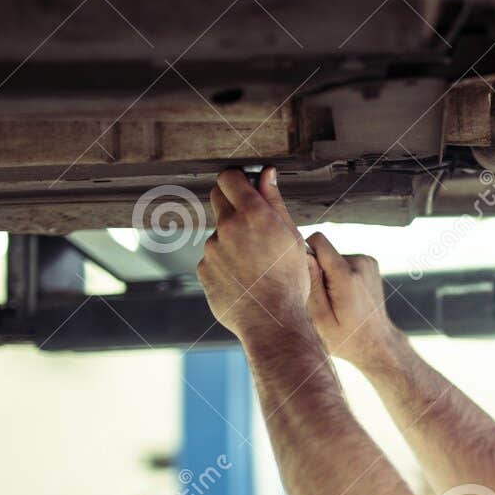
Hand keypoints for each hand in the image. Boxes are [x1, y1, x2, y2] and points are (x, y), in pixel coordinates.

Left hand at [196, 168, 311, 341]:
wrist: (271, 320)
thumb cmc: (289, 280)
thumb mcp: (291, 236)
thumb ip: (274, 201)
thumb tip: (266, 174)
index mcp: (253, 214)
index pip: (229, 178)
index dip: (236, 179)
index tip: (244, 184)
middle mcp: (228, 227)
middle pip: (217, 197)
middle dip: (232, 202)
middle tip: (252, 221)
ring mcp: (212, 249)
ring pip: (219, 232)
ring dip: (232, 238)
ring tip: (255, 263)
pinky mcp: (203, 268)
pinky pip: (213, 257)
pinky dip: (225, 262)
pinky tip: (244, 278)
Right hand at [304, 234, 403, 369]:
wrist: (377, 343)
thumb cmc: (345, 337)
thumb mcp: (321, 319)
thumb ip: (312, 285)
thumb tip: (304, 255)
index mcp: (346, 276)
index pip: (318, 241)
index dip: (306, 254)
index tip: (305, 275)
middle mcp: (361, 263)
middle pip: (325, 252)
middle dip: (318, 271)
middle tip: (324, 299)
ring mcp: (368, 262)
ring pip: (334, 257)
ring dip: (330, 275)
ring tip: (337, 300)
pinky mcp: (370, 263)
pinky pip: (344, 261)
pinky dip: (341, 275)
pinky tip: (346, 296)